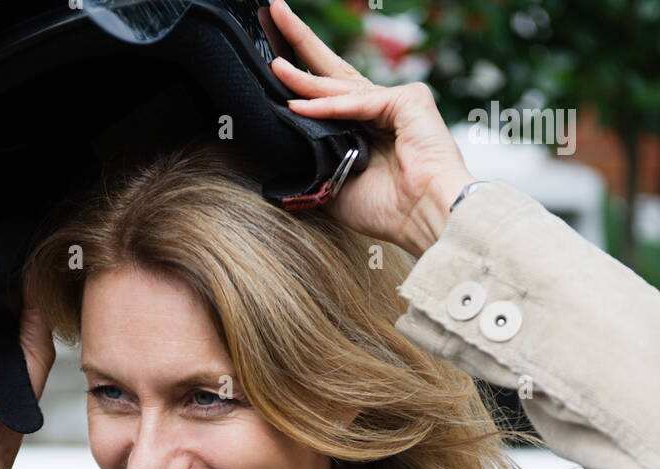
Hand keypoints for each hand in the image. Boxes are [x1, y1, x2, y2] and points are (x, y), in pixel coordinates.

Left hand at [266, 0, 475, 256]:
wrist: (424, 217)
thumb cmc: (389, 211)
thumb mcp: (337, 190)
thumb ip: (315, 168)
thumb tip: (281, 160)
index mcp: (367, 131)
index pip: (330, 96)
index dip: (303, 80)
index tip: (275, 63)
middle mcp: (380, 110)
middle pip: (333, 72)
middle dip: (303, 44)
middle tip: (275, 13)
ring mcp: (396, 101)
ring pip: (340, 87)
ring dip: (304, 76)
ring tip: (274, 66)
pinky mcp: (407, 100)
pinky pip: (357, 102)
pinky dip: (327, 106)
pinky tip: (298, 105)